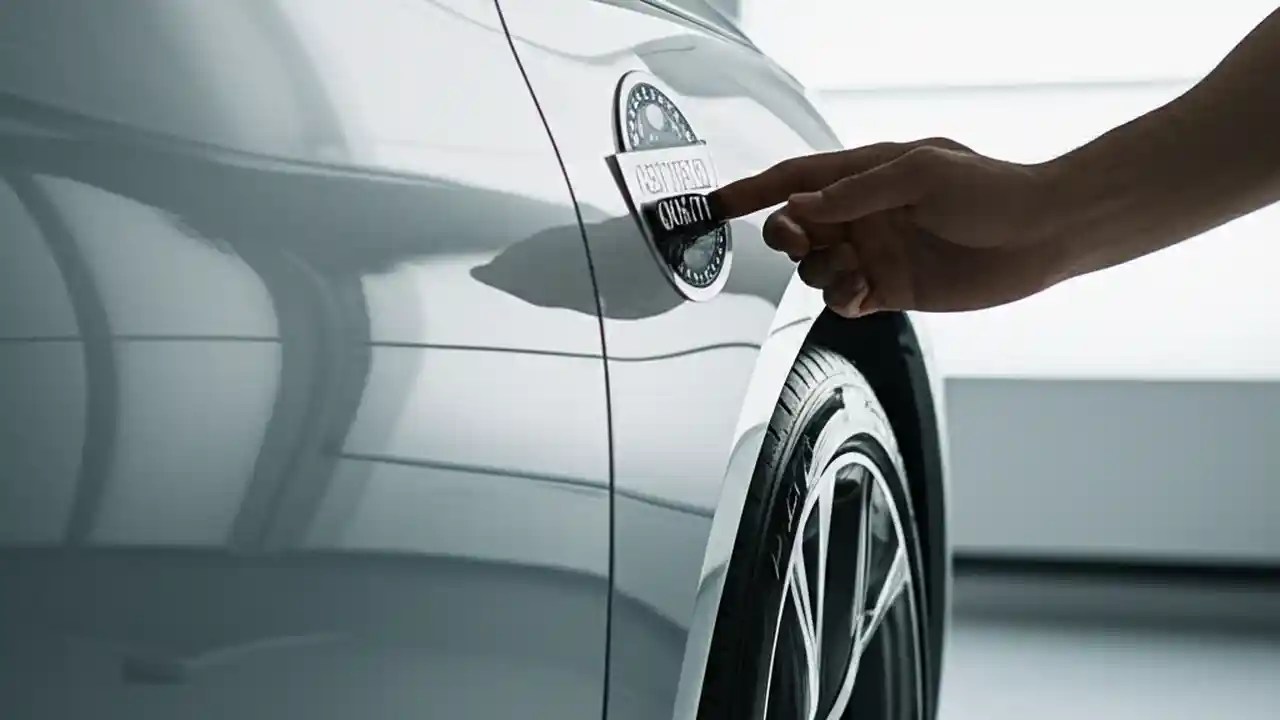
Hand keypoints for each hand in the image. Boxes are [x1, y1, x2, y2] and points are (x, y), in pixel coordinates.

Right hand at [712, 138, 1067, 316]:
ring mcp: (875, 252)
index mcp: (866, 176)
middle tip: (800, 242)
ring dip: (821, 273)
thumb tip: (804, 204)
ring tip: (856, 270)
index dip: (753, 192)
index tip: (717, 204)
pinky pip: (842, 299)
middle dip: (787, 237)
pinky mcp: (891, 289)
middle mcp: (864, 215)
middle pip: (796, 227)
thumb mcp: (921, 173)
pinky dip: (842, 299)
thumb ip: (857, 191)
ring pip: (815, 269)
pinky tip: (863, 291)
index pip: (795, 180)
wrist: (1042, 235)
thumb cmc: (994, 190)